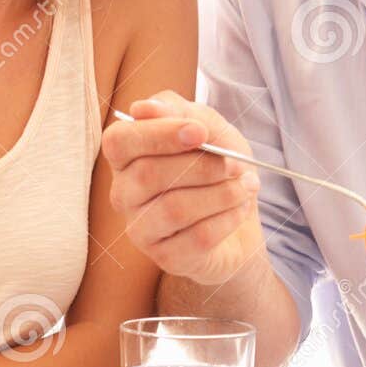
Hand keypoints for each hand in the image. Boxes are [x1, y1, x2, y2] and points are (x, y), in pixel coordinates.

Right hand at [103, 91, 265, 284]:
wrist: (240, 214)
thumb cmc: (217, 168)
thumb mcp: (210, 129)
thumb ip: (181, 112)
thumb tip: (144, 108)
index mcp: (127, 157)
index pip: (119, 142)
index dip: (157, 134)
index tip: (199, 132)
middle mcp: (124, 194)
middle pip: (148, 174)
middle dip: (201, 166)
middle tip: (235, 164)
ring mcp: (141, 230)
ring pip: (175, 208)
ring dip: (222, 193)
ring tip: (246, 186)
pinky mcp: (166, 258)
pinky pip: (198, 237)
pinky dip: (229, 218)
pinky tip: (241, 208)